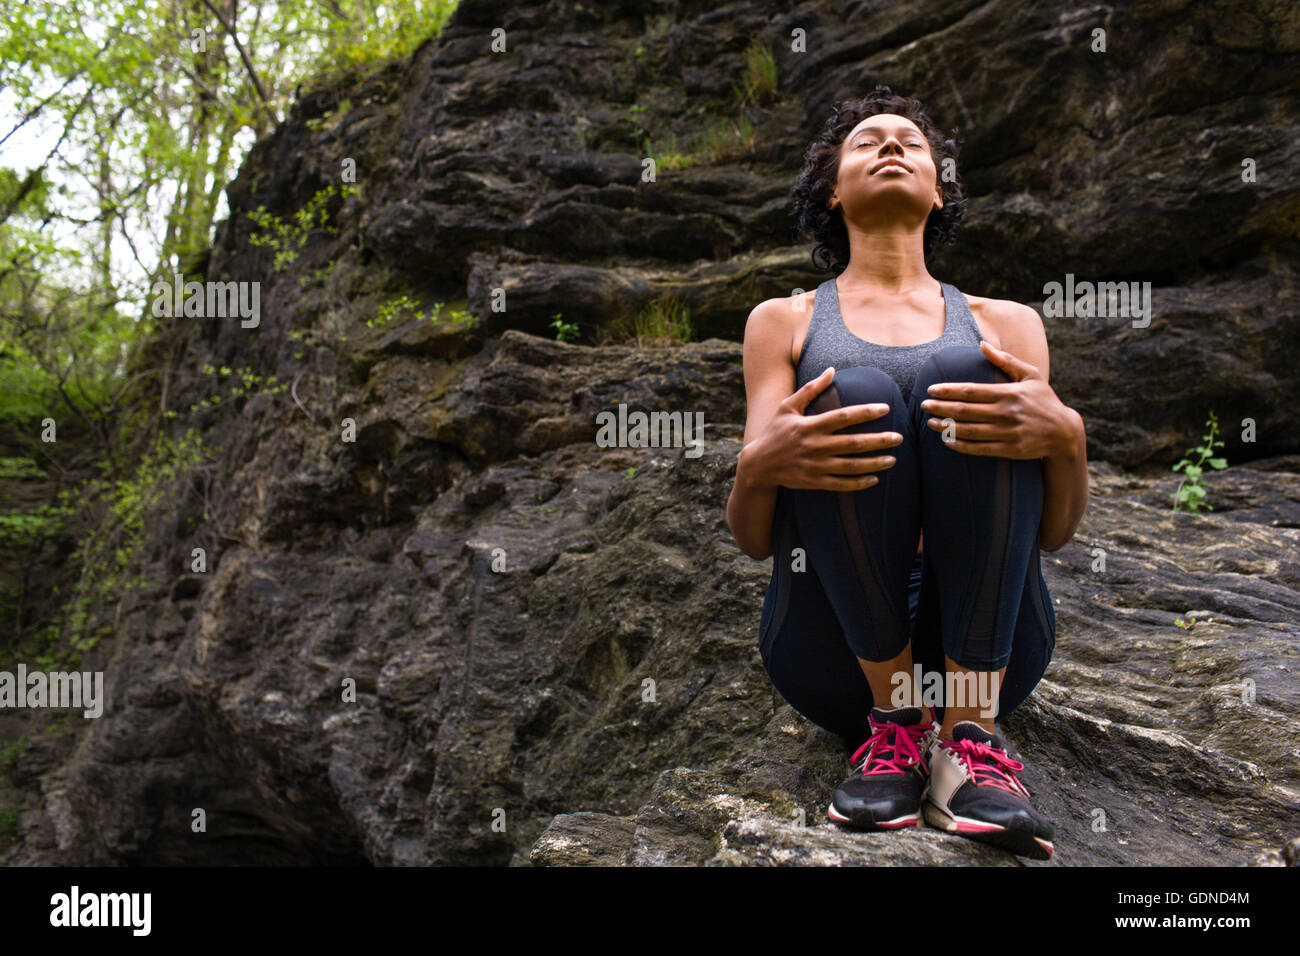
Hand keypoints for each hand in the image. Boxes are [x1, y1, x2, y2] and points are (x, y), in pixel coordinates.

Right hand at [745, 367, 904, 491]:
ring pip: (851, 466)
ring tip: (893, 459)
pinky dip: (859, 483)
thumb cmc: (775, 432)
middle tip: (899, 437)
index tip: (885, 408)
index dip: (866, 412)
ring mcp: (815, 466)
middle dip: (879, 440)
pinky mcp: (814, 482)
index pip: (844, 417)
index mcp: (810, 426)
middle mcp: (815, 446)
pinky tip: (875, 479)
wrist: (758, 465)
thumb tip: (831, 370)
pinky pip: (841, 484)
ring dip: (874, 463)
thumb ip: (811, 389)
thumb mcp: (787, 406)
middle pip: (853, 443)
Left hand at [918, 341, 1078, 459]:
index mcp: (1008, 393)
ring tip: (929, 423)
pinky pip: (979, 449)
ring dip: (946, 426)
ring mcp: (1007, 433)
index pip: (971, 390)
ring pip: (969, 430)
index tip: (931, 389)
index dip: (948, 390)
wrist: (1063, 432)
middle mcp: (1005, 412)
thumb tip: (982, 344)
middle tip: (923, 405)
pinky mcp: (1008, 449)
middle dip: (940, 407)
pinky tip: (947, 441)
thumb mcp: (1030, 375)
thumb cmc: (1044, 400)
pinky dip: (961, 445)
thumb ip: (1005, 360)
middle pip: (965, 410)